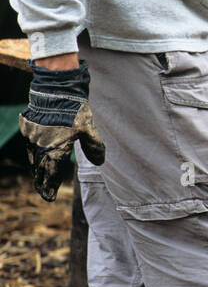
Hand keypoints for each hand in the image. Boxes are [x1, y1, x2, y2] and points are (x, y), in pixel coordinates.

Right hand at [20, 59, 105, 201]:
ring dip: (37, 168)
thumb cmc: (74, 109)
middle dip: (42, 182)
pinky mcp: (28, 126)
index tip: (50, 197)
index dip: (50, 186)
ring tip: (40, 177)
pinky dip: (33, 154)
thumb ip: (94, 146)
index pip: (51, 174)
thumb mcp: (88, 128)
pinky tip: (36, 155)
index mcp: (55, 150)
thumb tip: (100, 162)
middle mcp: (40, 146)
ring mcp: (32, 136)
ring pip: (33, 158)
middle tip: (45, 192)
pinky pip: (29, 145)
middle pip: (39, 169)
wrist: (56, 89)